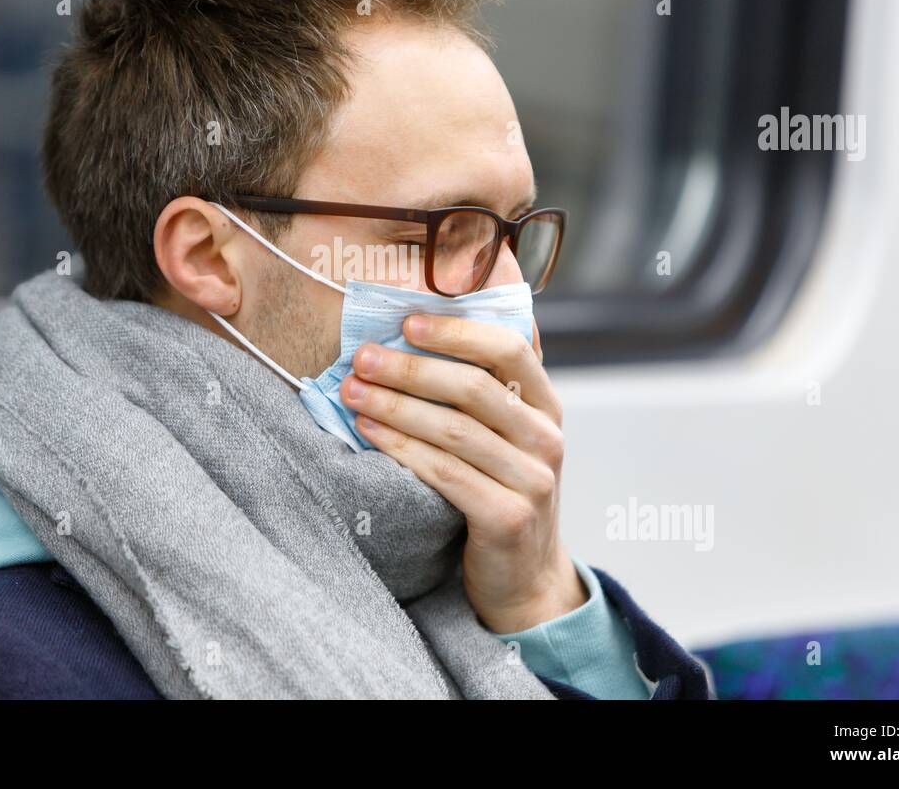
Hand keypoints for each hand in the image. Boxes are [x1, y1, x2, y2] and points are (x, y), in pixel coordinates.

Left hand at [340, 314, 585, 632]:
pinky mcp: (509, 518)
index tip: (405, 322)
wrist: (523, 576)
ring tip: (352, 391)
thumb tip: (416, 328)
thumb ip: (482, 388)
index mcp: (546, 405)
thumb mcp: (505, 436)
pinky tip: (369, 431)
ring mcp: (533, 480)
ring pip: (454, 430)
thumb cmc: (498, 489)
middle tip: (362, 357)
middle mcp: (547, 438)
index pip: (509, 349)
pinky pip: (444, 473)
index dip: (456, 332)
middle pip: (474, 388)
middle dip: (410, 368)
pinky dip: (401, 448)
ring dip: (395, 405)